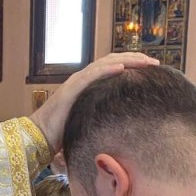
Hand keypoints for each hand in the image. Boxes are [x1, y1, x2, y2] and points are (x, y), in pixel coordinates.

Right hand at [30, 52, 158, 155]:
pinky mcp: (71, 89)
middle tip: (156, 63)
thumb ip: (103, 118)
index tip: (152, 69)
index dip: (133, 65)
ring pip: (106, 64)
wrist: (40, 136)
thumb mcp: (90, 122)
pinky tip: (122, 68)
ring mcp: (77, 82)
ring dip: (127, 60)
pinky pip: (92, 75)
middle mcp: (84, 79)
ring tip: (145, 61)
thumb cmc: (63, 134)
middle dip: (136, 59)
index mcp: (89, 85)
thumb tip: (122, 127)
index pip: (114, 68)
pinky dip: (107, 70)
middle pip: (113, 61)